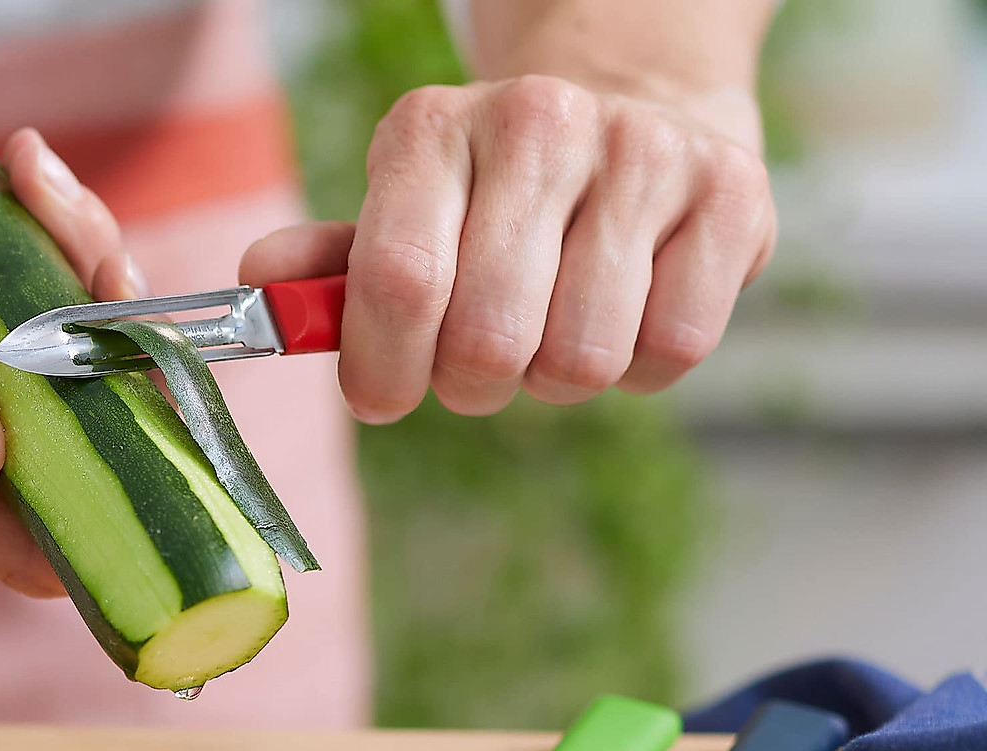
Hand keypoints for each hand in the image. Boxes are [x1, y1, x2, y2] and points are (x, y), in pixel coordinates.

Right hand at [0, 126, 142, 595]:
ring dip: (81, 280)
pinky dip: (51, 254)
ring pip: (70, 374)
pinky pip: (37, 327)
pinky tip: (17, 180)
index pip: (32, 552)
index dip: (117, 495)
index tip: (151, 392)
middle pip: (79, 450)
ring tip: (35, 186)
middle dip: (111, 355)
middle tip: (91, 256)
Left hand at [241, 75, 774, 421]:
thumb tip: (260, 283)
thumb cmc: (499, 196)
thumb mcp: (407, 212)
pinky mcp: (733, 196)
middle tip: (482, 360)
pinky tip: (627, 311)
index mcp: (433, 130)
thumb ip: (334, 267)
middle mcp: (539, 123)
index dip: (384, 372)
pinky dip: (637, 366)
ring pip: (581, 360)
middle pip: (488, 343)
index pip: (397, 284)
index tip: (384, 397)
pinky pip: (670, 351)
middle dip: (474, 385)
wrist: (640, 109)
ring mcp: (644, 154)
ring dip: (557, 377)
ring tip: (558, 325)